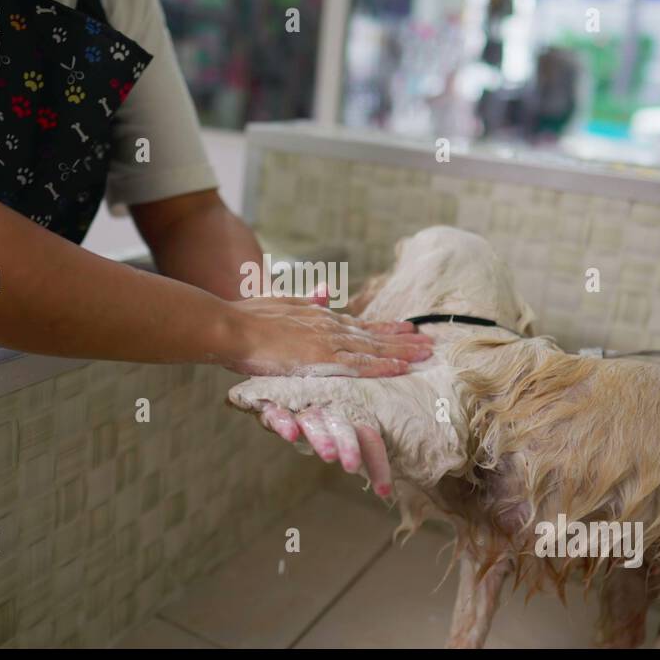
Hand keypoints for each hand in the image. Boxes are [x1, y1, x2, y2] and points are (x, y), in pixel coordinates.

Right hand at [225, 292, 430, 377]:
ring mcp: (327, 342)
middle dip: (402, 340)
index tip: (406, 328)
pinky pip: (360, 365)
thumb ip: (306, 300)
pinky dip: (383, 366)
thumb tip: (324, 291)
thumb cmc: (246, 318)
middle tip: (428, 343)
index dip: (384, 328)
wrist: (231, 326)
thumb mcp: (281, 301)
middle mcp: (329, 327)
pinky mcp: (321, 359)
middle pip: (373, 335)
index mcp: (319, 316)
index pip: (359, 324)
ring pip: (373, 348)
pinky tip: (402, 368)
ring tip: (426, 355)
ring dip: (401, 352)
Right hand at [258, 404, 392, 497]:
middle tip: (353, 468)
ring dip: (322, 437)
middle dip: (349, 447)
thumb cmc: (317, 409)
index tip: (384, 492)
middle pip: (343, 427)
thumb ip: (365, 443)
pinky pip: (279, 413)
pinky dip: (284, 422)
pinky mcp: (274, 408)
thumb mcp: (342, 426)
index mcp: (347, 418)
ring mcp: (300, 409)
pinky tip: (291, 434)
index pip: (369, 438)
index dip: (378, 464)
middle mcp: (327, 412)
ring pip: (313, 421)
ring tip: (328, 455)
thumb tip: (389, 486)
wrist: (279, 381)